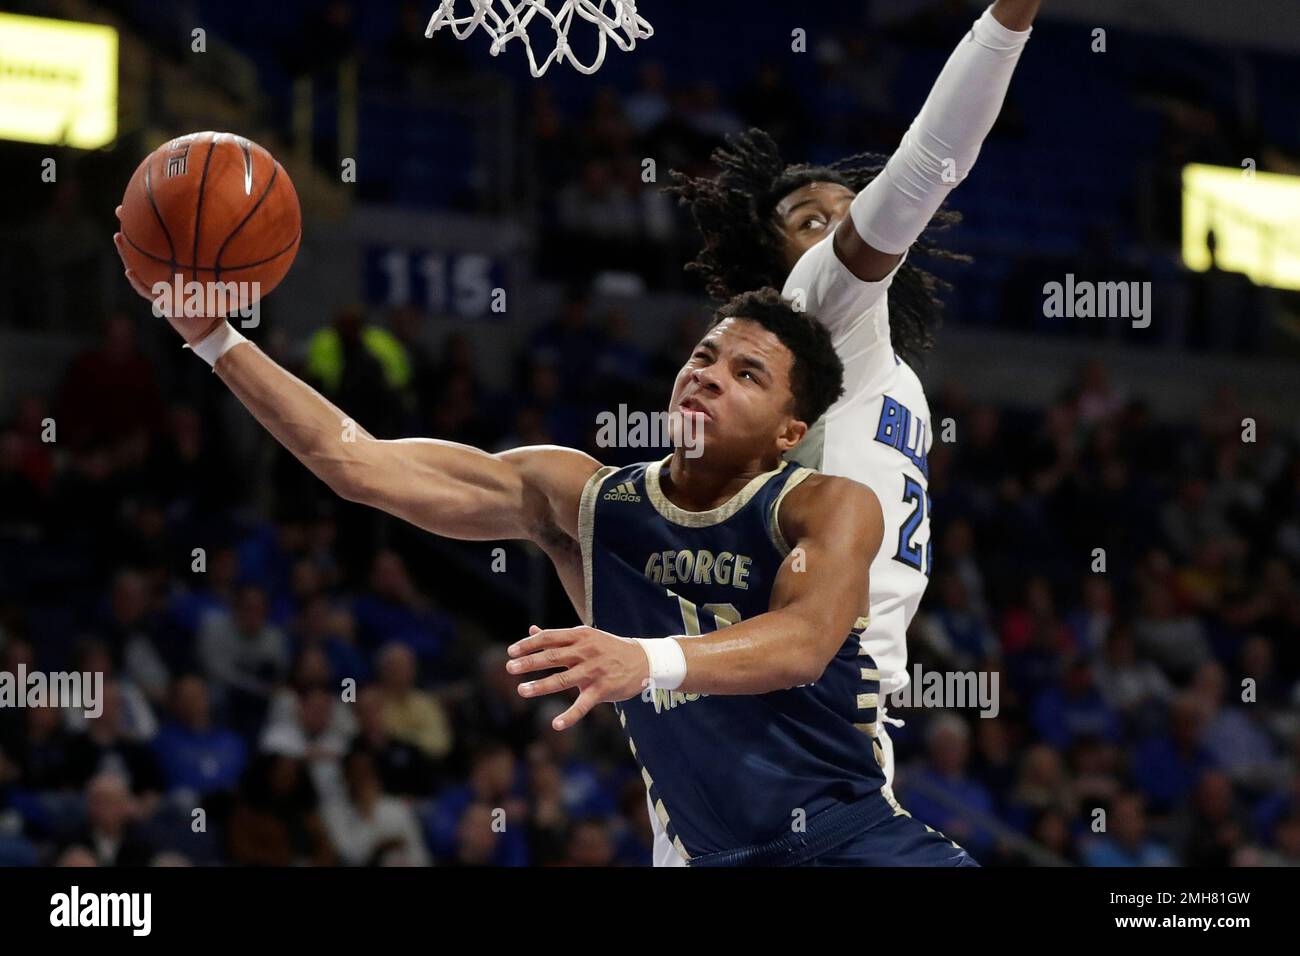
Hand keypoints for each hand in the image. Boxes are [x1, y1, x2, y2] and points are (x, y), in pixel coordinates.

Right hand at [112, 205, 223, 345]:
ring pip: (137, 266)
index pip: (160, 241)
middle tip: (121, 209)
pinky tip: (129, 271)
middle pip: (143, 248)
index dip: (152, 223)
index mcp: (173, 267)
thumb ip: (221, 261)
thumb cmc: (214, 303)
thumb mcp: (218, 278)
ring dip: (126, 252)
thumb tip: (237, 238)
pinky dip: (138, 282)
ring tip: (118, 236)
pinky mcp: (160, 302)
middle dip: (132, 229)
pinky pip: (146, 290)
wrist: (208, 327)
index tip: (145, 201)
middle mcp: (162, 274)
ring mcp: (157, 286)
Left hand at [506, 624, 649, 730]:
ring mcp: (594, 671)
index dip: (529, 644)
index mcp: (580, 636)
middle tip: (509, 668)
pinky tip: (556, 724)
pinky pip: (583, 705)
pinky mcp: (603, 690)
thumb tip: (532, 630)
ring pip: (563, 679)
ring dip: (541, 686)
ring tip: (522, 690)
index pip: (549, 638)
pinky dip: (570, 716)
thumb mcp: (585, 637)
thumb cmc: (608, 648)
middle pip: (553, 656)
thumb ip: (558, 637)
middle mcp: (586, 651)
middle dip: (530, 662)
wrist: (643, 660)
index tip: (511, 652)